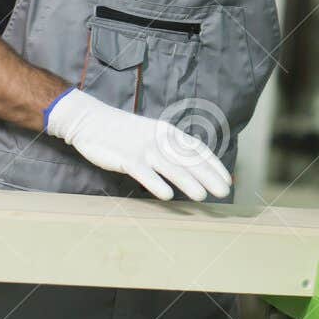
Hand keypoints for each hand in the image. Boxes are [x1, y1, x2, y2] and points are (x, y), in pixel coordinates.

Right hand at [44, 88, 230, 200]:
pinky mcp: (126, 159)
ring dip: (187, 182)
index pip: (197, 148)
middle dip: (208, 176)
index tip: (227, 179)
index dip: (214, 165)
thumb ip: (169, 148)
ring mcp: (142, 149)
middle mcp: (159, 139)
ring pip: (169, 167)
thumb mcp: (152, 134)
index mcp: (167, 132)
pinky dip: (156, 184)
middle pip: (188, 159)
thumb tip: (192, 167)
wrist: (92, 121)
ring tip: (202, 196)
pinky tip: (168, 196)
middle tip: (224, 192)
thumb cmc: (125, 132)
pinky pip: (144, 173)